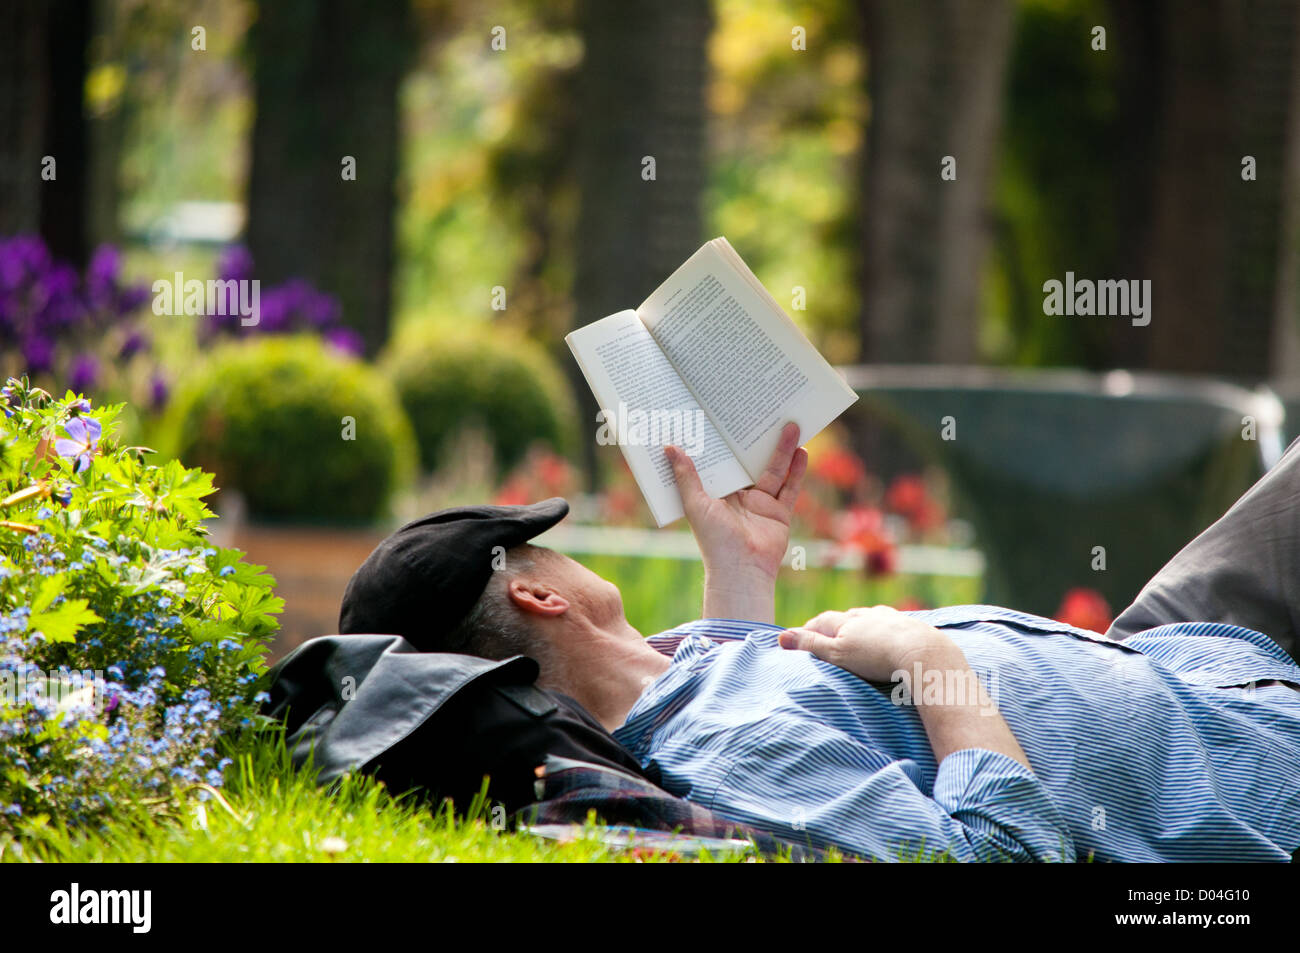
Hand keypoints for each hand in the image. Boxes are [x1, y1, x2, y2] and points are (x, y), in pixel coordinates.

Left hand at [665, 422, 806, 622]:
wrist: (741, 570)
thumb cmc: (713, 540)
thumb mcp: (695, 503)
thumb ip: (685, 475)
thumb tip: (669, 446)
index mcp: (717, 492)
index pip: (724, 460)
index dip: (727, 440)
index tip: (729, 415)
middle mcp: (739, 497)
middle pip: (751, 462)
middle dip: (759, 440)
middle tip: (765, 412)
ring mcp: (761, 504)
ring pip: (774, 471)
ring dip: (783, 450)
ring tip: (792, 425)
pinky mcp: (779, 513)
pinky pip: (790, 488)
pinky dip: (797, 472)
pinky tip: (803, 452)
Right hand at [777, 605, 945, 682]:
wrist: (922, 652)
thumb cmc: (876, 656)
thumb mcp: (837, 654)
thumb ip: (810, 645)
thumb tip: (780, 637)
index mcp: (846, 621)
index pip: (822, 621)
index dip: (810, 629)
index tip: (800, 636)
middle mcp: (867, 615)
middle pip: (845, 616)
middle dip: (834, 624)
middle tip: (826, 634)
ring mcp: (891, 618)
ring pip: (870, 617)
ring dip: (860, 623)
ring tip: (856, 631)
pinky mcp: (911, 627)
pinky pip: (892, 624)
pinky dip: (884, 628)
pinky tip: (889, 634)